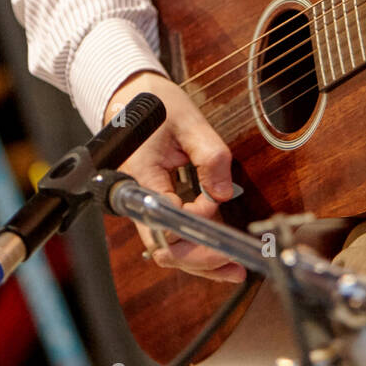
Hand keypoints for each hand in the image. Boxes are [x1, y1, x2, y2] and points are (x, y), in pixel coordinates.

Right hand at [104, 71, 246, 283]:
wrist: (132, 96)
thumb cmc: (156, 104)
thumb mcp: (189, 121)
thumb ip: (210, 156)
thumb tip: (222, 194)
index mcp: (140, 176)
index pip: (165, 219)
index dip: (193, 223)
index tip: (215, 208)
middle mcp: (138, 199)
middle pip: (165, 246)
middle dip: (199, 258)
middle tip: (234, 264)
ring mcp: (145, 206)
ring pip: (168, 248)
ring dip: (199, 262)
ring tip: (232, 270)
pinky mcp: (155, 207)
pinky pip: (171, 236)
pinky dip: (193, 249)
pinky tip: (217, 256)